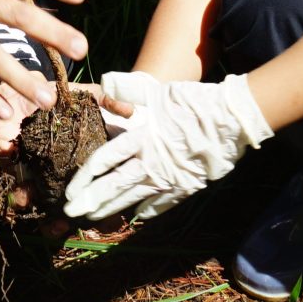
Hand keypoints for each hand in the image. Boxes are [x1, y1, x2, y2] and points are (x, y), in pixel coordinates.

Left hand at [63, 72, 272, 221]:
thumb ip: (129, 90)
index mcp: (141, 138)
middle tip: (71, 213)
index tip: (70, 189)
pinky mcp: (186, 186)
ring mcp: (169, 178)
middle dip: (90, 201)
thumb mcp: (158, 91)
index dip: (85, 177)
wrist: (232, 120)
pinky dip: (148, 210)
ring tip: (94, 219)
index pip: (105, 161)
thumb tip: (105, 82)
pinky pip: (162, 203)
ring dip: (112, 209)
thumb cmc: (194, 102)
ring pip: (134, 198)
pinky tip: (137, 215)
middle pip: (114, 186)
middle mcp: (151, 162)